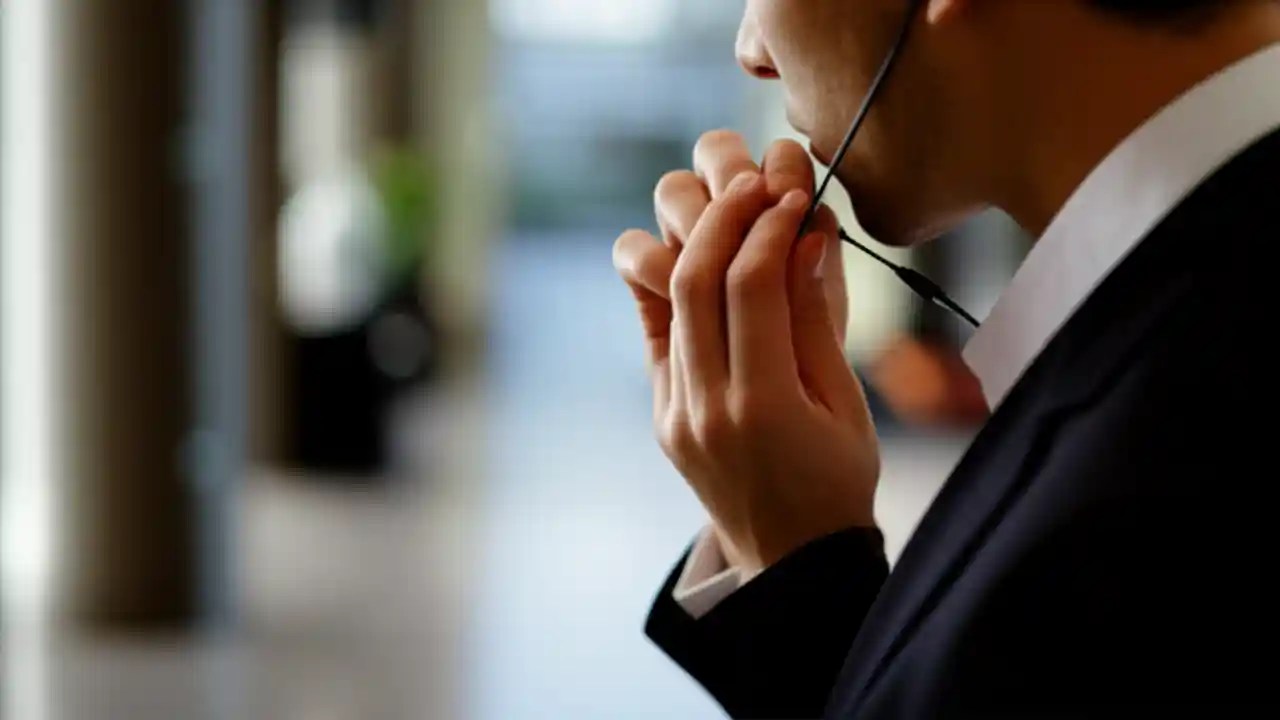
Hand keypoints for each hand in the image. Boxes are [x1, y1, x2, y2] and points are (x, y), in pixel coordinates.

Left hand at [613, 131, 880, 575]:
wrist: (791, 558)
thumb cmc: (838, 482)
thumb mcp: (846, 403)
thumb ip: (815, 321)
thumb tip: (805, 236)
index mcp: (761, 408)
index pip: (751, 286)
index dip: (770, 228)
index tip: (793, 198)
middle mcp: (704, 408)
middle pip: (695, 280)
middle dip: (724, 217)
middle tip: (754, 183)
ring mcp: (674, 413)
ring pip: (669, 299)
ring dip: (697, 243)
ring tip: (733, 211)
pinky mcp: (661, 415)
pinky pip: (662, 333)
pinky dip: (681, 286)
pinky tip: (708, 256)